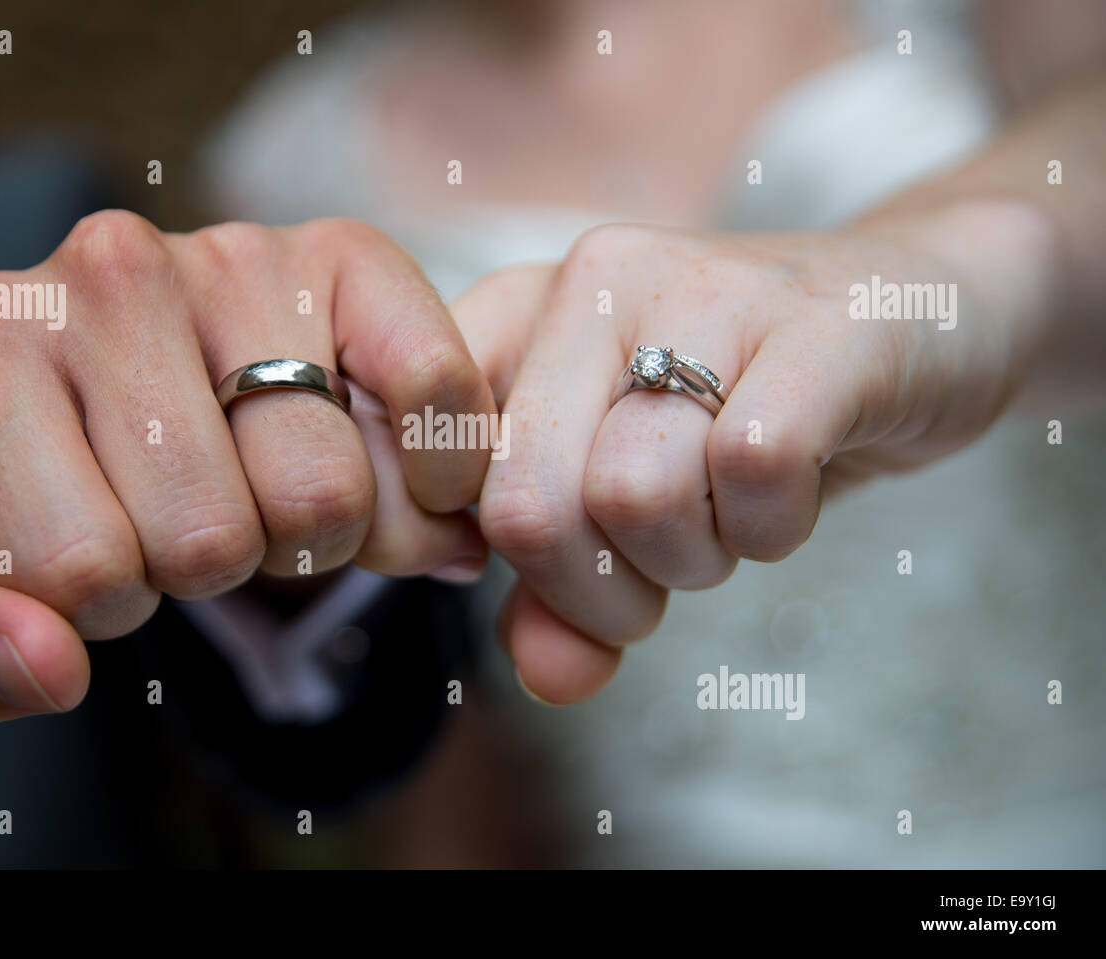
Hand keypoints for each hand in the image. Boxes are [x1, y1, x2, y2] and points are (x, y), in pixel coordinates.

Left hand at [0, 211, 494, 722]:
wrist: (173, 381)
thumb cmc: (74, 480)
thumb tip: (47, 665)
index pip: (82, 574)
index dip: (112, 602)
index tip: (109, 545)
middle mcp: (101, 267)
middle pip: (210, 540)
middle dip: (219, 565)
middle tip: (203, 513)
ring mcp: (233, 252)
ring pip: (320, 491)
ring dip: (317, 533)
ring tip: (274, 480)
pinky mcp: (346, 252)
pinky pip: (429, 393)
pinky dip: (434, 476)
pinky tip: (393, 467)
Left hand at [454, 206, 1047, 703]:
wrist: (918, 311)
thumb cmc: (744, 412)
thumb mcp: (628, 501)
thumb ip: (563, 595)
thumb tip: (544, 679)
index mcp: (520, 314)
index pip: (434, 466)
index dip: (495, 551)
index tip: (568, 556)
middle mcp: (593, 281)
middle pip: (529, 502)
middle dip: (596, 590)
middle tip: (661, 569)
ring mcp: (703, 290)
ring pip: (635, 494)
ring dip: (692, 558)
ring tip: (731, 516)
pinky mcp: (816, 328)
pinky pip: (751, 471)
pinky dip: (770, 527)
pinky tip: (791, 494)